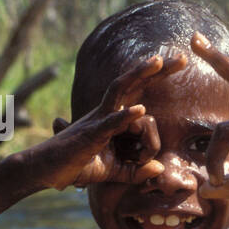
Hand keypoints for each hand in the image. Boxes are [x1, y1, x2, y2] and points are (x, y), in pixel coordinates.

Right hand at [36, 51, 188, 190]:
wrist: (44, 170)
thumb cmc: (77, 166)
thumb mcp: (113, 172)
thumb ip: (136, 172)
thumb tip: (159, 169)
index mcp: (113, 117)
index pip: (140, 91)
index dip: (158, 76)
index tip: (182, 62)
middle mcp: (106, 111)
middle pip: (133, 83)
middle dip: (157, 69)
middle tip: (183, 56)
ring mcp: (97, 120)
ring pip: (119, 92)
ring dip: (139, 76)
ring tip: (158, 62)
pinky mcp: (90, 136)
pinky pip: (109, 123)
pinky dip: (124, 116)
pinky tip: (140, 109)